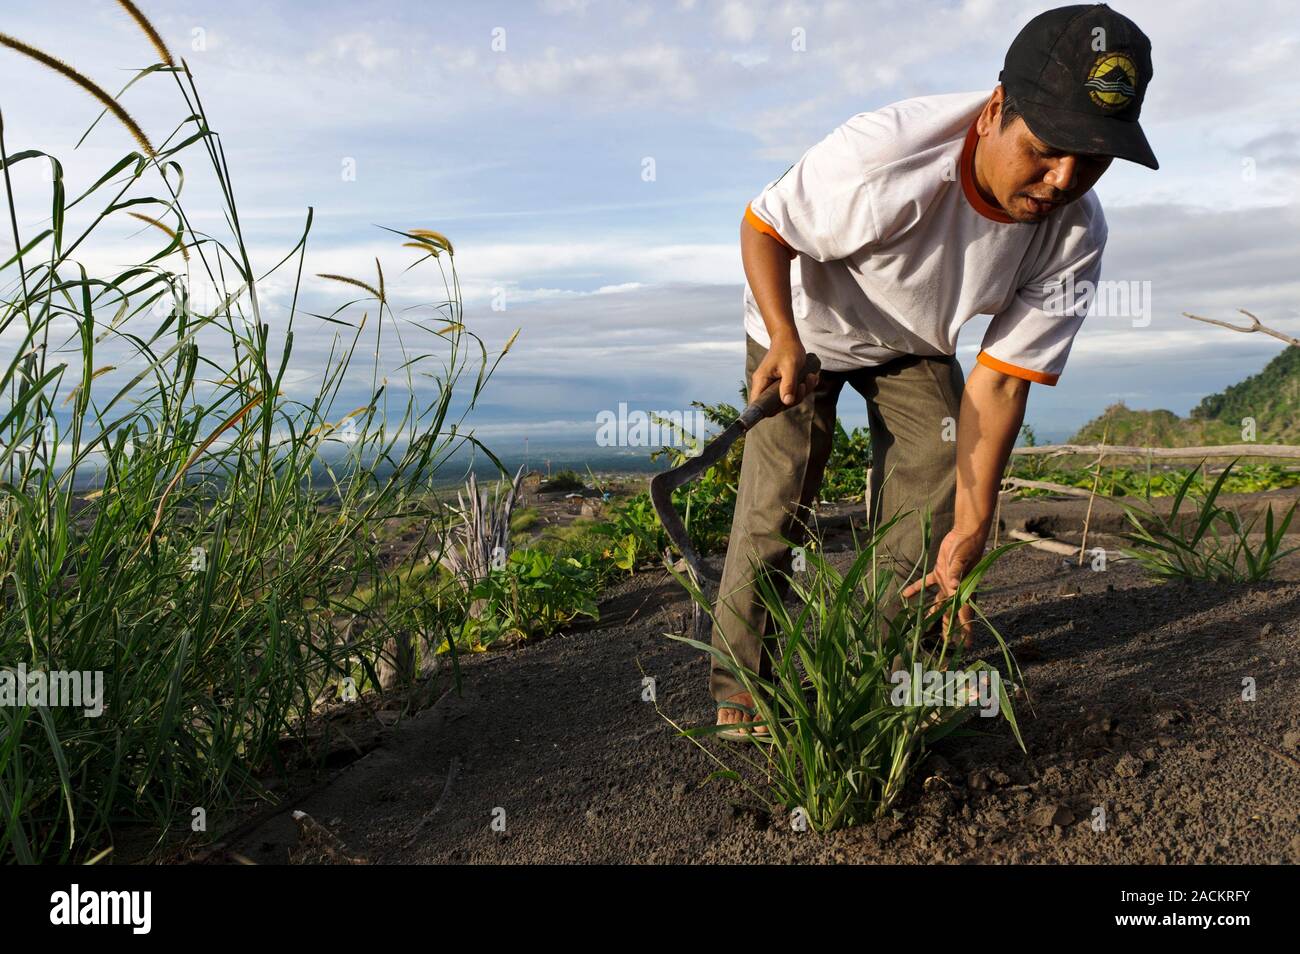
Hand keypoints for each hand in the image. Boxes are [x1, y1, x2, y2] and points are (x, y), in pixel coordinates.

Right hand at [751, 334, 817, 407]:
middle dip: (794, 399)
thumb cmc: (788, 348)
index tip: (784, 405)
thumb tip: (787, 402)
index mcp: (761, 381)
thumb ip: (788, 384)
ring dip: (802, 392)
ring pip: (786, 400)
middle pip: (776, 405)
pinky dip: (803, 388)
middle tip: (804, 385)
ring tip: (810, 377)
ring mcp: (772, 385)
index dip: (767, 411)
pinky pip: (792, 393)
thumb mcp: (790, 366)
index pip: (757, 404)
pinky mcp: (781, 384)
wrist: (788, 337)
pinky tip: (810, 377)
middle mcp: (764, 385)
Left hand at [899, 527, 987, 648]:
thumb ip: (957, 573)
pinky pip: (926, 584)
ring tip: (924, 627)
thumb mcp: (961, 561)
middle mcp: (955, 590)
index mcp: (963, 591)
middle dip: (947, 628)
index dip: (965, 631)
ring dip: (932, 614)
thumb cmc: (967, 548)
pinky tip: (905, 596)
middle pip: (950, 613)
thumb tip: (954, 585)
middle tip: (943, 644)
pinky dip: (916, 589)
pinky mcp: (939, 572)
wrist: (965, 534)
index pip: (964, 615)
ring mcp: (947, 582)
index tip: (966, 645)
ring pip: (938, 602)